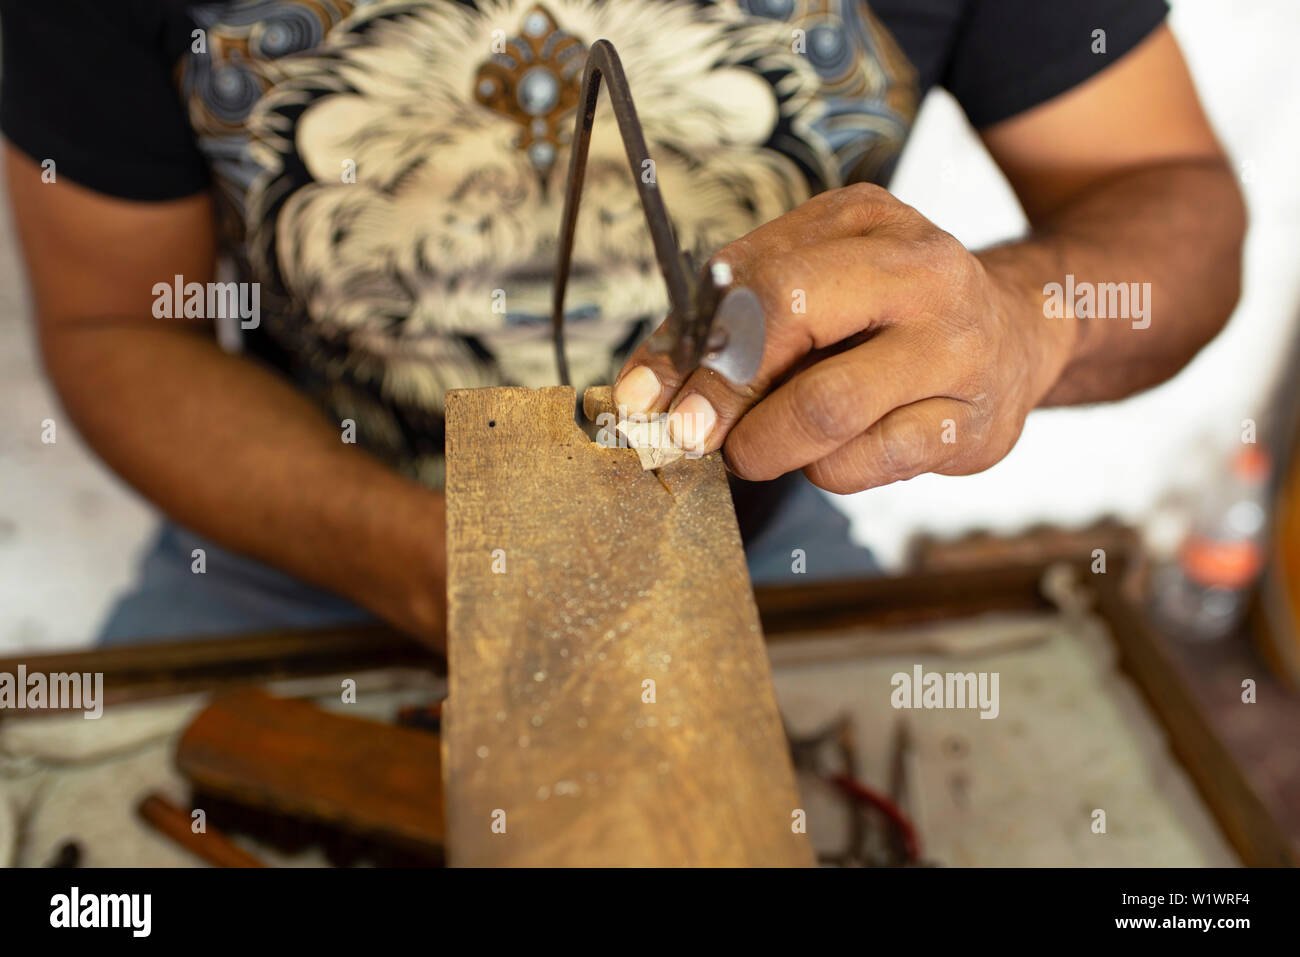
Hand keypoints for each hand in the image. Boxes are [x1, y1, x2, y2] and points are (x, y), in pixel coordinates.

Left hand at [613, 184, 1076, 492]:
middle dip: (723, 394)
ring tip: (761, 448)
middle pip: (789, 319)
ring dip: (769, 445)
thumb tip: (642, 393)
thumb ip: (720, 329)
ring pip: (826, 408)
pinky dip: (827, 470)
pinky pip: (866, 464)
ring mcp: (954, 346)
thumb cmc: (884, 315)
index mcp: (862, 221)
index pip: (754, 279)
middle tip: (697, 436)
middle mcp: (917, 270)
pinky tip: (838, 450)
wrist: (1016, 333)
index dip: (691, 347)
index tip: (645, 400)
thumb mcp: (807, 289)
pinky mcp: (972, 422)